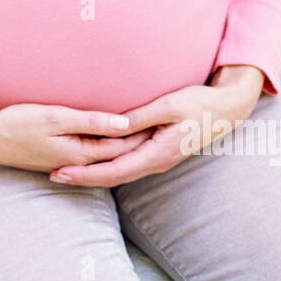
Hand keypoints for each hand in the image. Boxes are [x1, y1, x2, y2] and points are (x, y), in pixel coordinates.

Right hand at [0, 92, 156, 171]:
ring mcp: (68, 161)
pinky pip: (92, 154)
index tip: (168, 120)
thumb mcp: (55, 117)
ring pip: (106, 155)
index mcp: (81, 153)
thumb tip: (125, 124)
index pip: (123, 145)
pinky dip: (108, 147)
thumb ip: (91, 121)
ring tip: (151, 131)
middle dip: (143, 142)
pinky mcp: (60, 157)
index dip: (146, 132)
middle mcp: (78, 161)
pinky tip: (115, 138)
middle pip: (119, 153)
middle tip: (169, 126)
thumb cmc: (17, 124)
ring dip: (127, 146)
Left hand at [48, 66, 265, 188]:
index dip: (86, 174)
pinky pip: (128, 164)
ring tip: (66, 170)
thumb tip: (113, 126)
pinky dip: (107, 165)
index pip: (114, 171)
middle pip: (113, 177)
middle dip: (83, 177)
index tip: (62, 173)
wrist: (227, 110)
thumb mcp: (168, 105)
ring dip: (93, 173)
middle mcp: (156, 162)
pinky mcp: (158, 153)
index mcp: (158, 154)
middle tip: (53, 175)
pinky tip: (93, 160)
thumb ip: (139, 117)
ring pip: (120, 172)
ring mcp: (158, 160)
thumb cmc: (199, 103)